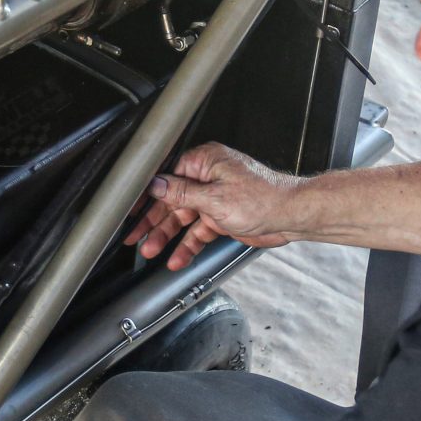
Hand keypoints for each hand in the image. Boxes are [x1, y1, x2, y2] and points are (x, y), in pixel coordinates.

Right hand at [122, 142, 302, 271]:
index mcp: (204, 162)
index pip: (166, 176)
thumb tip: (156, 184)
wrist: (292, 216)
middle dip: (153, 221)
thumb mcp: (215, 198)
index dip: (145, 195)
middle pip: (171, 200)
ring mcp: (214, 198)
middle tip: (134, 237)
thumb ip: (181, 193)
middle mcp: (208, 177)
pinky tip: (177, 259)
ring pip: (183, 218)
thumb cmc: (263, 198)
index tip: (129, 209)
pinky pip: (199, 231)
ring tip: (151, 250)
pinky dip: (188, 245)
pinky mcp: (222, 216)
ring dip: (167, 236)